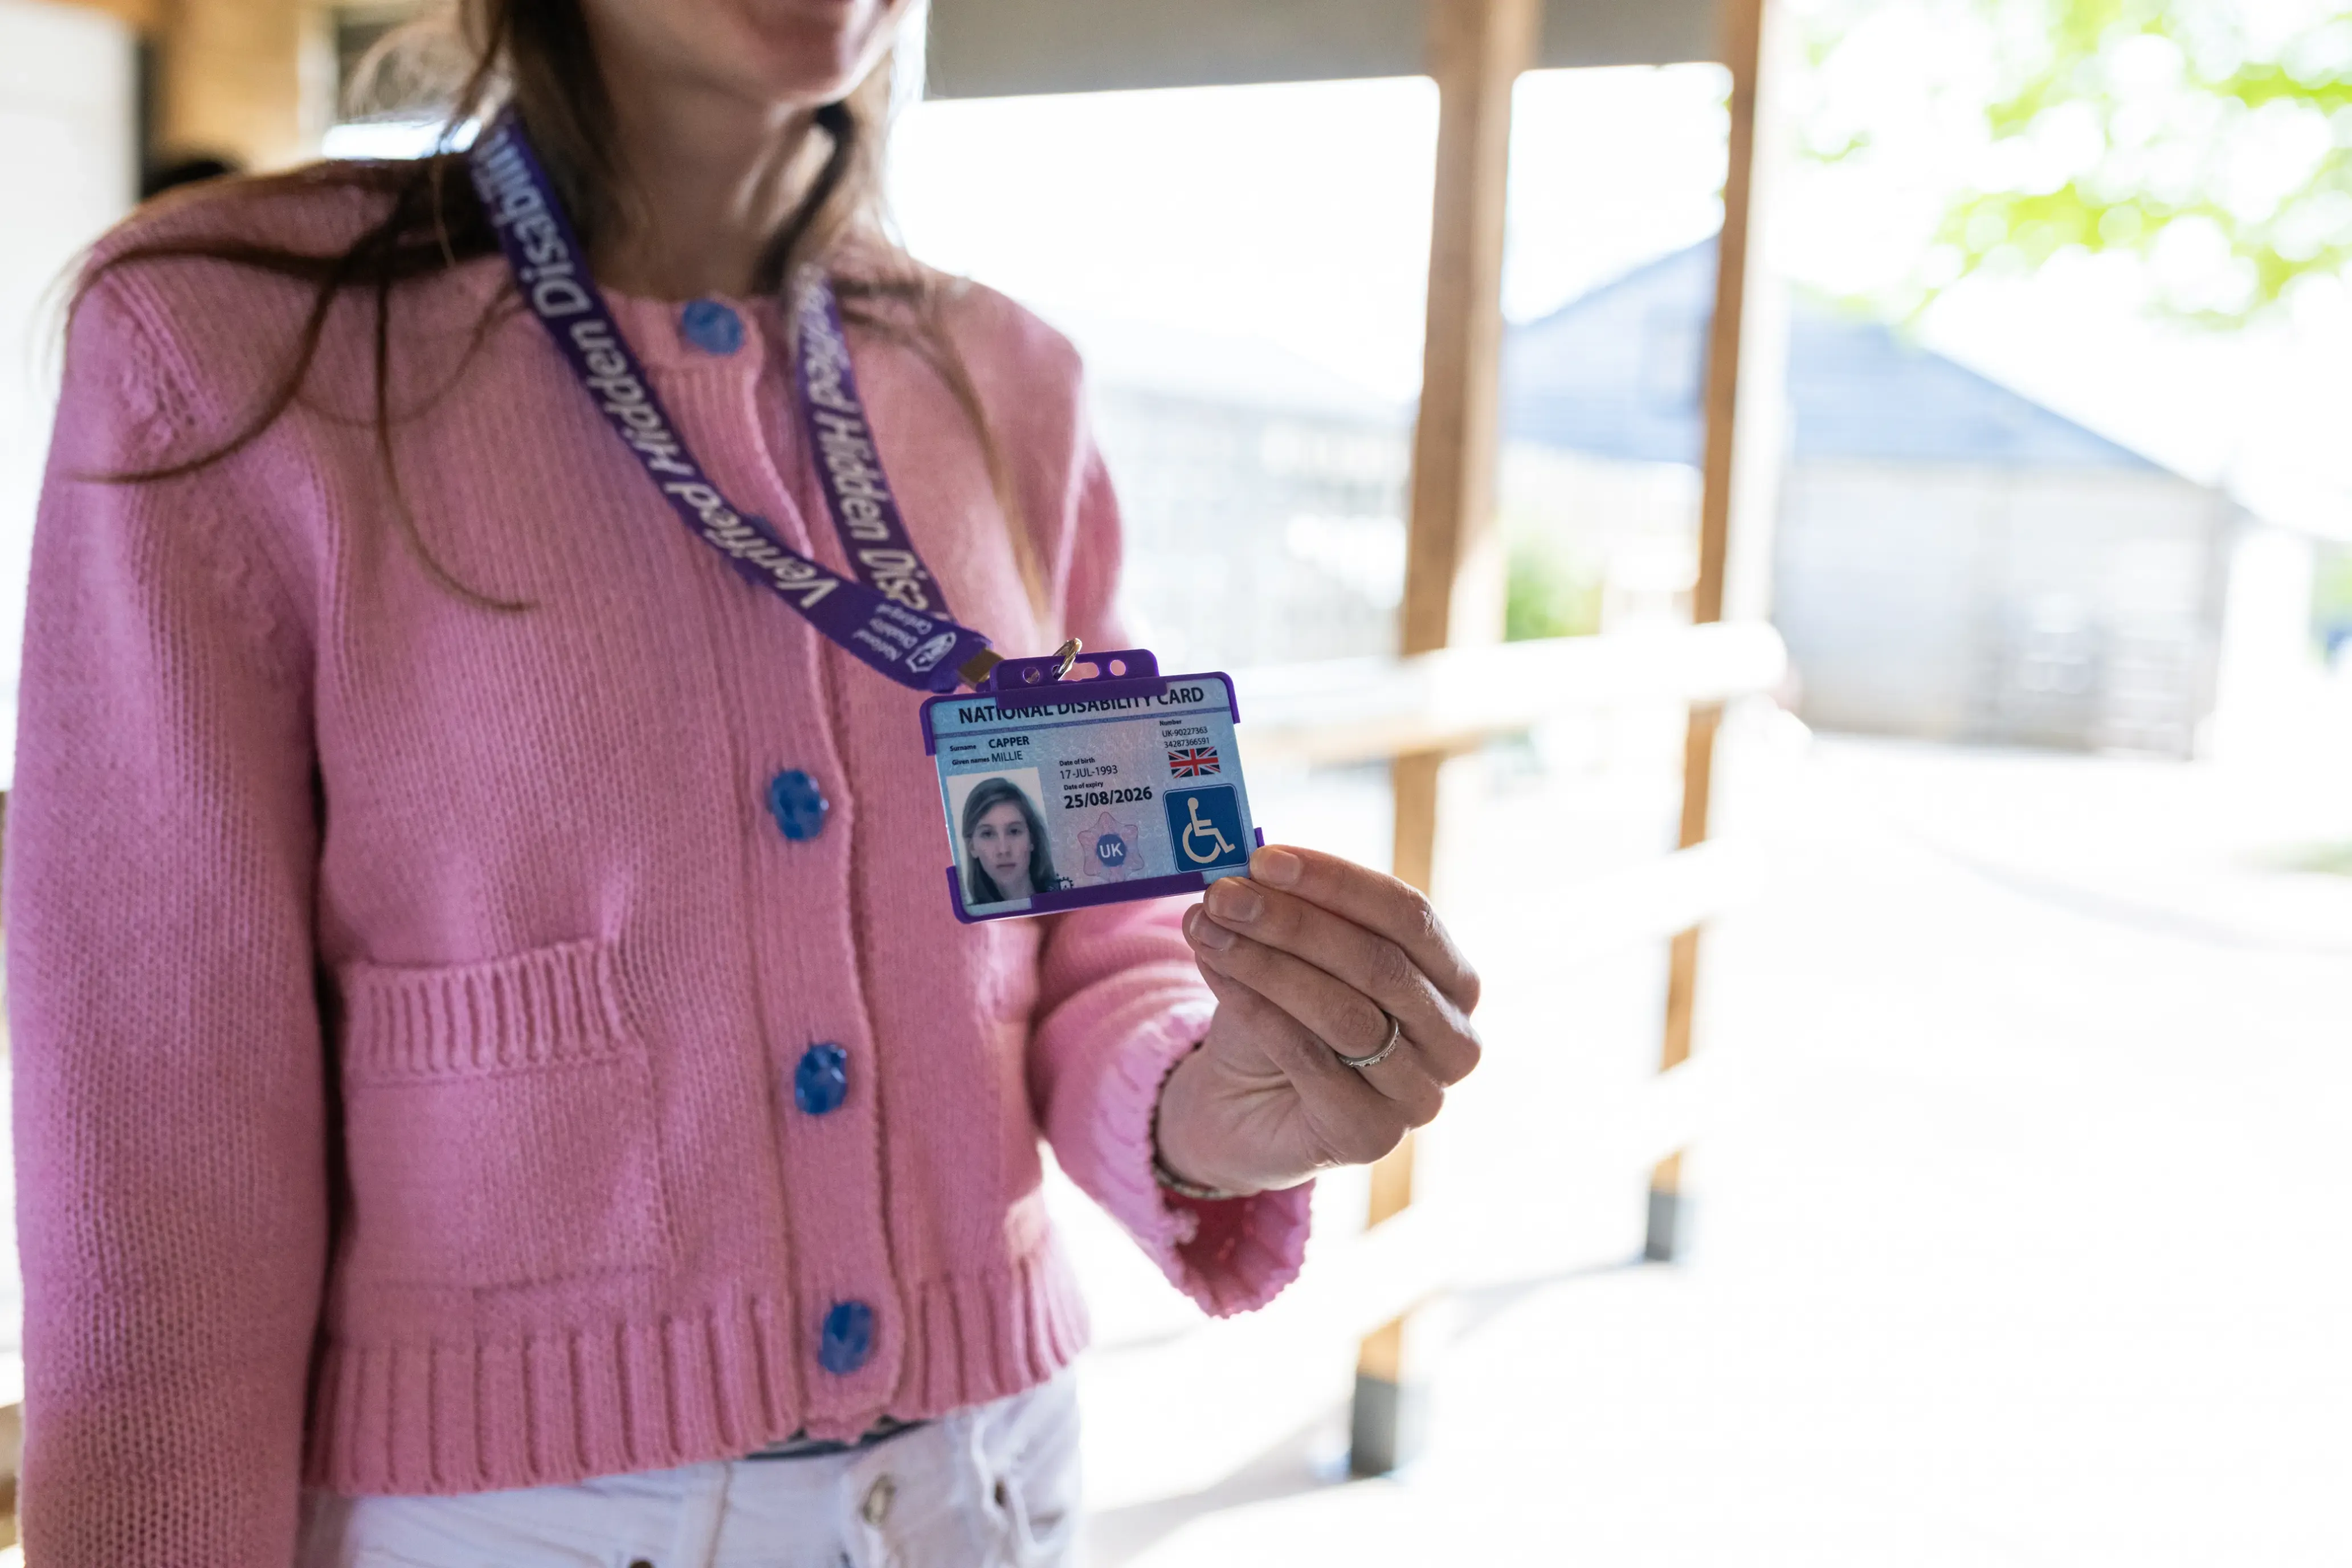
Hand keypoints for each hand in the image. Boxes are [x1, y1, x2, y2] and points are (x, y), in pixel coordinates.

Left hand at [1154, 844, 1481, 1195]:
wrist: (1242, 1105)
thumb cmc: (1282, 1015)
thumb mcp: (1293, 952)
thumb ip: (1290, 911)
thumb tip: (1246, 868)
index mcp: (1453, 980)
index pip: (1410, 916)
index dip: (1338, 882)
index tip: (1265, 858)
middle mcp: (1453, 1040)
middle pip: (1380, 963)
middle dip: (1293, 921)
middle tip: (1224, 894)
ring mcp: (1421, 1096)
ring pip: (1345, 1014)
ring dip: (1268, 963)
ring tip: (1207, 929)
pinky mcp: (1372, 1136)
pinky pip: (1311, 1059)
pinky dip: (1257, 1008)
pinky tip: (1217, 972)